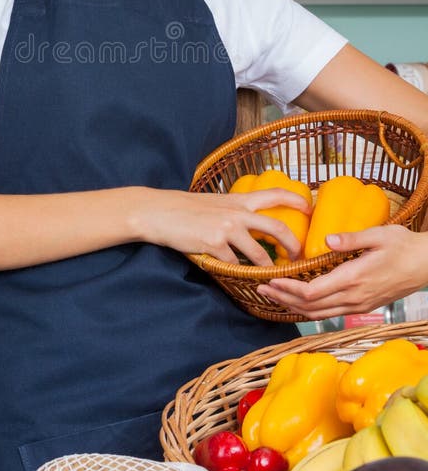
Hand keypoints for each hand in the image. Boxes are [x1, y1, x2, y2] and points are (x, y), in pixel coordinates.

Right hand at [140, 186, 310, 266]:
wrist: (160, 211)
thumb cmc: (185, 208)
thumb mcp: (215, 202)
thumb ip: (235, 210)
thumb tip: (250, 224)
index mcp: (239, 200)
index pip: (275, 194)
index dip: (296, 199)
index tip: (311, 207)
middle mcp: (237, 212)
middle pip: (278, 228)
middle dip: (293, 245)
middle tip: (299, 257)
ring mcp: (227, 229)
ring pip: (259, 255)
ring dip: (268, 269)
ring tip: (271, 276)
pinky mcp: (215, 246)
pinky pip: (234, 265)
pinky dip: (237, 273)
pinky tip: (236, 276)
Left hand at [256, 225, 427, 317]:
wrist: (427, 265)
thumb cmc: (403, 246)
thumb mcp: (378, 235)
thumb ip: (350, 239)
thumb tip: (325, 239)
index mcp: (354, 279)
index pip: (312, 291)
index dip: (288, 288)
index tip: (270, 279)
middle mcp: (353, 297)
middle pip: (310, 306)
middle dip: (283, 298)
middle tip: (261, 288)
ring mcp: (358, 304)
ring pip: (319, 313)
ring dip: (293, 306)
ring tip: (273, 295)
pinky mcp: (362, 305)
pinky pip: (330, 312)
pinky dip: (309, 309)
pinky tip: (298, 301)